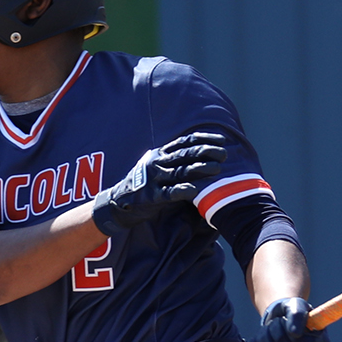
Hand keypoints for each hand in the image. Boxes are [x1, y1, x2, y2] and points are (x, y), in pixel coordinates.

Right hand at [89, 131, 227, 236]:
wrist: (118, 202)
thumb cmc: (143, 184)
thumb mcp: (155, 165)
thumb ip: (173, 159)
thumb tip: (199, 153)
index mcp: (160, 154)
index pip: (185, 142)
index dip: (204, 139)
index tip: (221, 139)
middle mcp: (157, 163)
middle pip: (185, 155)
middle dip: (206, 152)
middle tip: (223, 153)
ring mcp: (154, 179)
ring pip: (180, 172)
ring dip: (200, 170)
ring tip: (217, 169)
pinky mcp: (151, 196)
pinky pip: (169, 193)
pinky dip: (183, 191)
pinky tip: (195, 190)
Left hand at [238, 296, 328, 341]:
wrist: (278, 319)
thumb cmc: (290, 312)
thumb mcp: (296, 305)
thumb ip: (298, 314)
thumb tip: (295, 333)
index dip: (289, 332)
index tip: (284, 320)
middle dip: (272, 334)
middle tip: (272, 322)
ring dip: (261, 341)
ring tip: (264, 330)